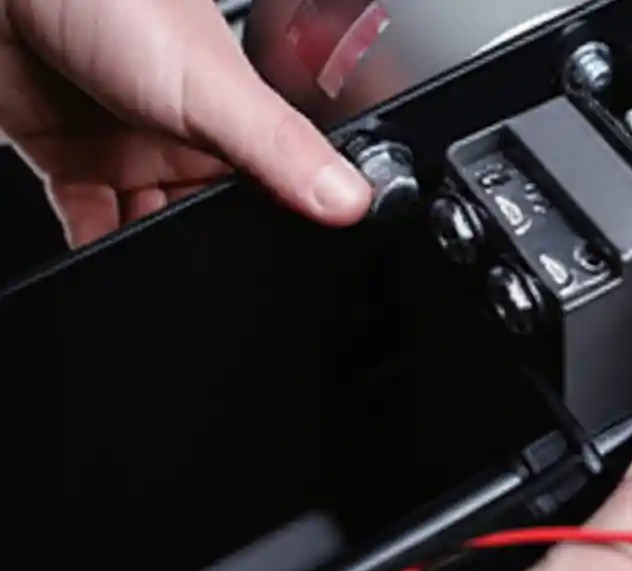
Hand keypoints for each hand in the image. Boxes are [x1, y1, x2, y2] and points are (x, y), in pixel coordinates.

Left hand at [0, 0, 371, 247]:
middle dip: (211, 247)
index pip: (275, 184)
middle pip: (210, 215)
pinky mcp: (70, 157)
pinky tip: (107, 265)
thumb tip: (354, 200)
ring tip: (160, 276)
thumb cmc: (111, 2)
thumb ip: (282, 150)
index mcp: (237, 110)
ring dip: (152, 253)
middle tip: (214, 273)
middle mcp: (186, 130)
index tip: (287, 262)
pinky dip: (96, 250)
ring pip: (152, 225)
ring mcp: (128, 144)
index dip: (284, 222)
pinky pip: (90, 222)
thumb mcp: (217, 88)